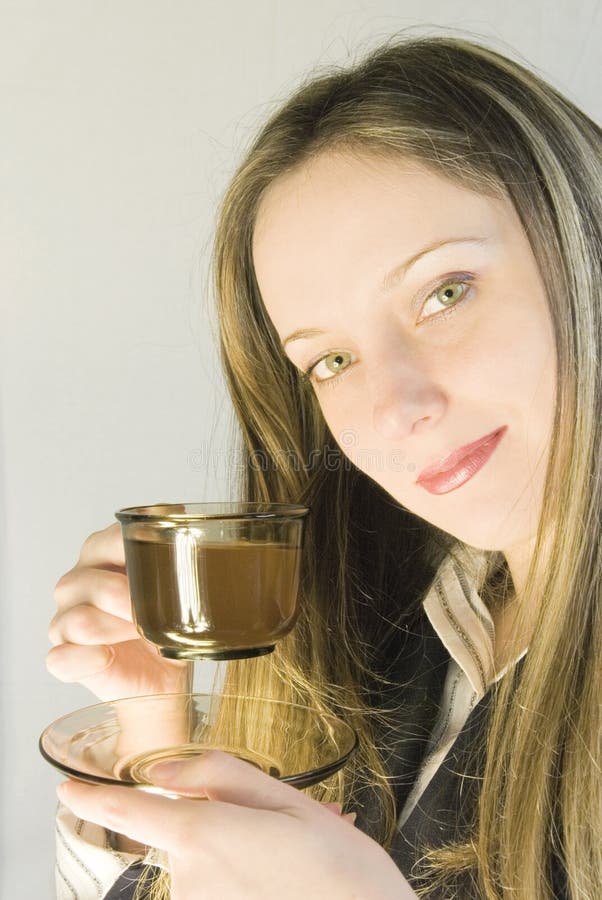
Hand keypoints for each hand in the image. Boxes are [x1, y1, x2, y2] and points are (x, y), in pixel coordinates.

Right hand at [47, 522, 189, 701]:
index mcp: (102, 551)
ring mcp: (64, 619)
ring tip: (144, 635)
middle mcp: (77, 581)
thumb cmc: (166, 621)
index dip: (142, 556)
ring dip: (119, 630)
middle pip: (95, 583)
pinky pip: (61, 658)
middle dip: (133, 602)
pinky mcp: (63, 656)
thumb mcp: (180, 584)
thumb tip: (182, 518)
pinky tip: (107, 656)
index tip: (170, 570)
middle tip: (161, 614)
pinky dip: (87, 659)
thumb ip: (174, 550)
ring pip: (81, 621)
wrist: (163, 672)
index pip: (113, 539)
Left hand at [57, 750, 416, 899]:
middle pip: (187, 828)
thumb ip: (220, 777)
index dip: (93, 798)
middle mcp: (192, 878)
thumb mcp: (288, 800)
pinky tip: (284, 875)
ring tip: (293, 854)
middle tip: (281, 824)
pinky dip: (245, 874)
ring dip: (241, 848)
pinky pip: (219, 885)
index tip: (67, 790)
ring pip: (208, 857)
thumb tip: (167, 773)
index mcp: (206, 835)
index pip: (133, 811)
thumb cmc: (338, 867)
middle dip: (224, 817)